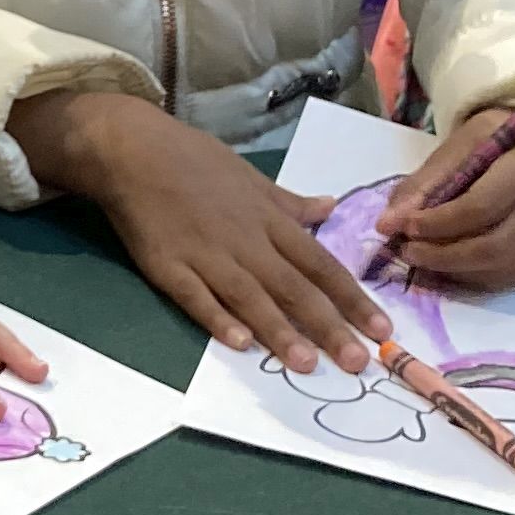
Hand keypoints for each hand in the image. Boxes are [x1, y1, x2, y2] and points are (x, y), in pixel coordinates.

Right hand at [16, 89, 386, 373]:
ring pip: (250, 297)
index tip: (382, 328)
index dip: (352, 298)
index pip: (320, 264)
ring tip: (306, 365)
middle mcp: (246, 240)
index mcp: (269, 219)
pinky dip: (217, 318)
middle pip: (294, 287)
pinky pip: (196, 297)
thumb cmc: (193, 160)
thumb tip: (331, 207)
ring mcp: (206, 254)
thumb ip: (290, 202)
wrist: (132, 149)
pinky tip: (238, 343)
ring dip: (279, 331)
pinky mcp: (167, 266)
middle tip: (357, 362)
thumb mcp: (251, 176)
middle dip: (328, 325)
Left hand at [370, 107, 514, 290]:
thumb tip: (388, 225)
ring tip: (420, 258)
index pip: (479, 207)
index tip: (402, 228)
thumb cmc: (490, 143)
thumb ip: (422, 185)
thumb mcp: (456, 147)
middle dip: (442, 255)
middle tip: (407, 252)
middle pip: (492, 247)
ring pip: (497, 267)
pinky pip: (504, 277)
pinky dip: (468, 276)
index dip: (437, 223)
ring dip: (451, 269)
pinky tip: (444, 265)